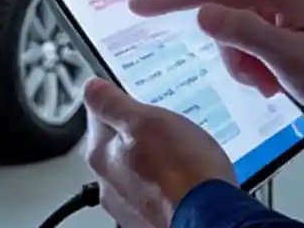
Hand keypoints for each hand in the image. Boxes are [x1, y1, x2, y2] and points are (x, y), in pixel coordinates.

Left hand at [83, 78, 235, 227]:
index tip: (134, 95)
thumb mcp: (147, 122)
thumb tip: (91, 89)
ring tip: (181, 151)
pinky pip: (155, 190)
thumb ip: (114, 104)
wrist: (212, 219)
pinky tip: (187, 176)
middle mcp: (109, 184)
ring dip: (153, 158)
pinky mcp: (152, 217)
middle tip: (165, 124)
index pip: (97, 113)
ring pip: (137, 168)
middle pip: (118, 143)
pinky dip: (166, 181)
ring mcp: (131, 204)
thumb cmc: (183, 173)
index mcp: (101, 155)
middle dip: (138, 132)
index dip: (118, 98)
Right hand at [130, 0, 303, 115]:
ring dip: (244, 62)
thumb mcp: (288, 59)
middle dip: (232, 52)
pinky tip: (276, 75)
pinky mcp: (280, 12)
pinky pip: (245, 36)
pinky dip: (253, 60)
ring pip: (230, 31)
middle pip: (220, 13)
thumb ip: (244, 35)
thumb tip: (202, 15)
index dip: (171, 0)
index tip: (139, 6)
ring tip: (273, 79)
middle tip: (259, 77)